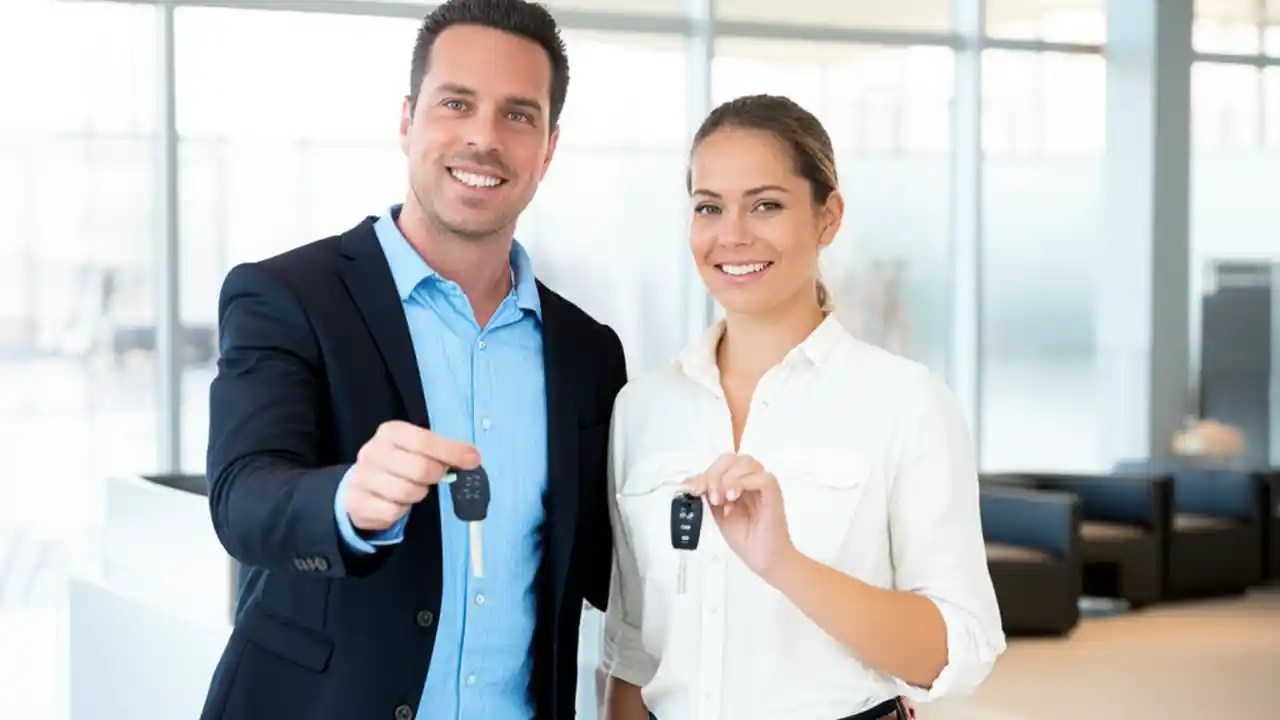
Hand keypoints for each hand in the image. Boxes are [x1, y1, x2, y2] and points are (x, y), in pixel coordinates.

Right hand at [347, 420, 479, 531]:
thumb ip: (442, 450)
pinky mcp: (358, 504)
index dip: (451, 451)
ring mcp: (362, 478)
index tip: (472, 461)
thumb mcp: (416, 448)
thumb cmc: (397, 463)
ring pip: (407, 493)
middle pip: (420, 468)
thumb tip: (472, 458)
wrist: (359, 485)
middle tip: (437, 476)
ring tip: (414, 488)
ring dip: (419, 494)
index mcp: (390, 432)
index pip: (424, 440)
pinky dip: (401, 511)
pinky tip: (397, 502)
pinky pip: (393, 512)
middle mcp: (373, 452)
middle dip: (436, 475)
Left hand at [683, 453, 794, 583]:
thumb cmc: (744, 537)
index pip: (720, 464)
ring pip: (746, 462)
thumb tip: (689, 483)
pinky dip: (743, 483)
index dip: (704, 473)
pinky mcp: (774, 492)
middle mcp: (751, 478)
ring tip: (723, 501)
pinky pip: (761, 477)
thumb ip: (708, 495)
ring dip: (728, 479)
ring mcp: (763, 484)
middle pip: (731, 458)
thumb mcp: (717, 513)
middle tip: (711, 498)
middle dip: (714, 474)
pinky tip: (733, 498)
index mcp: (738, 481)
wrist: (764, 558)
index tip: (691, 490)